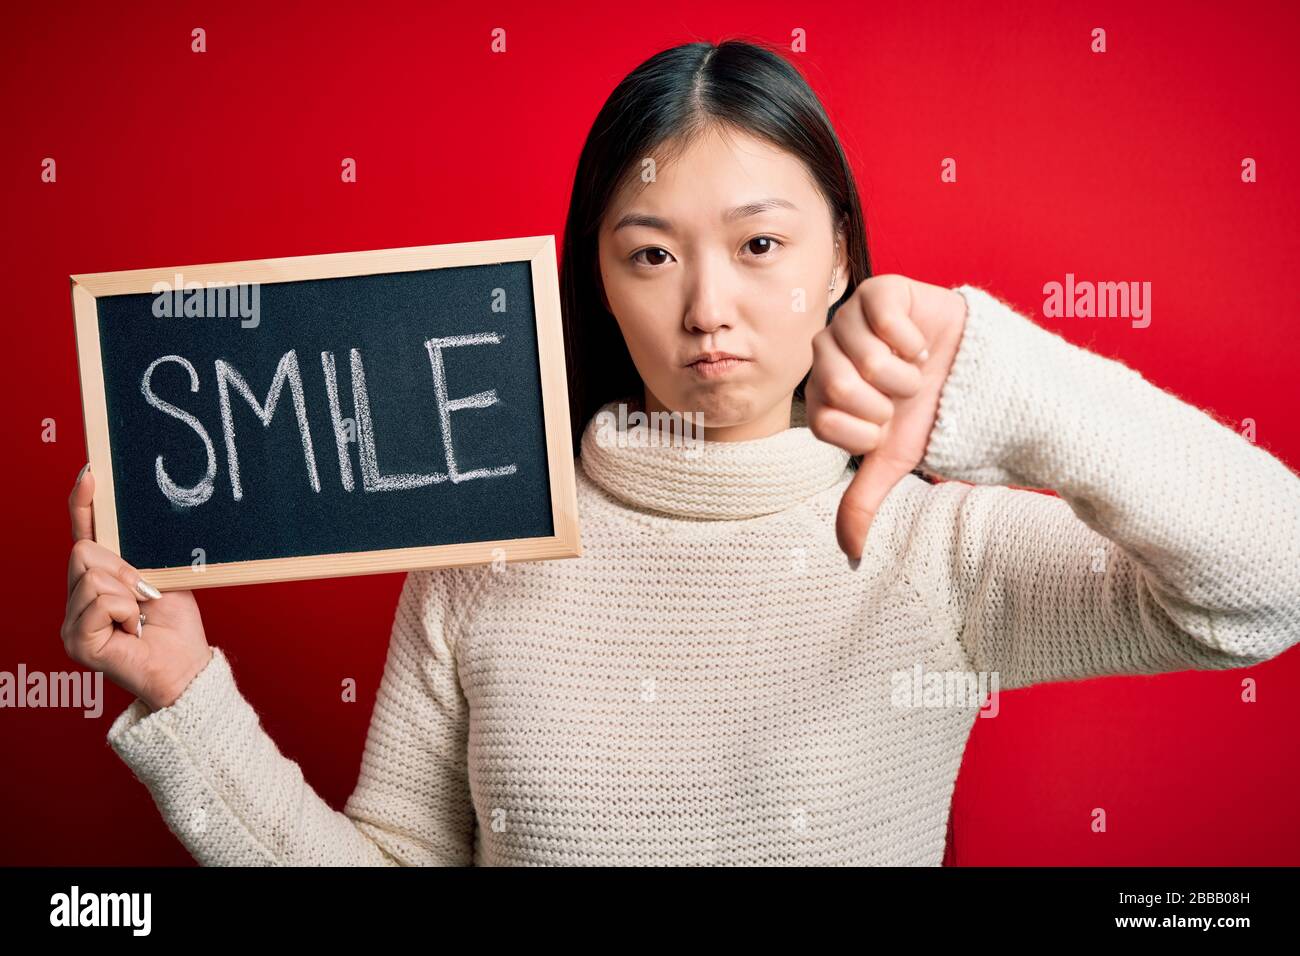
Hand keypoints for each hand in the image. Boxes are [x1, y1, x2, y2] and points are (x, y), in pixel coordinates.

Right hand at [62, 464, 211, 711]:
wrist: (185, 666)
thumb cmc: (176, 626)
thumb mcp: (161, 576)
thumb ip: (137, 555)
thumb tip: (125, 521)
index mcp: (100, 577)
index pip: (84, 533)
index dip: (84, 503)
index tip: (92, 472)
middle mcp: (78, 597)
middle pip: (83, 551)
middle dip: (122, 567)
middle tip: (144, 593)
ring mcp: (72, 619)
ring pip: (91, 575)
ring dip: (127, 592)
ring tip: (139, 615)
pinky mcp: (75, 640)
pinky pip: (99, 601)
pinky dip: (124, 611)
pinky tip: (130, 628)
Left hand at [806, 274, 968, 560]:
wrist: (972, 373)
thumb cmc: (927, 412)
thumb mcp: (894, 459)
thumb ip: (864, 500)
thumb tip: (849, 553)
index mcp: (820, 393)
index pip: (824, 421)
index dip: (866, 431)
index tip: (886, 425)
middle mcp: (826, 353)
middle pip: (840, 387)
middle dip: (887, 403)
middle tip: (904, 397)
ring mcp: (849, 318)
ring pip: (867, 358)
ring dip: (907, 375)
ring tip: (917, 370)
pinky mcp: (879, 291)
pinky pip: (884, 319)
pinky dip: (914, 341)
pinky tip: (921, 344)